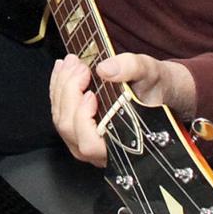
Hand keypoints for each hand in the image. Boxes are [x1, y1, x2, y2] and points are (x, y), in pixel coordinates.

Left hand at [49, 52, 195, 166]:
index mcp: (119, 147)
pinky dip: (57, 87)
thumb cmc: (154, 87)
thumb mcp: (149, 71)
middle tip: (78, 65)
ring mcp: (82, 141)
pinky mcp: (74, 128)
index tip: (91, 92)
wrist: (155, 90)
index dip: (83, 119)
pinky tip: (62, 68)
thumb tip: (105, 69)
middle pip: (69, 127)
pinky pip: (58, 111)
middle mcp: (97, 151)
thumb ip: (131, 68)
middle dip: (69, 92)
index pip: (89, 144)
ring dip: (60, 86)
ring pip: (59, 119)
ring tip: (70, 62)